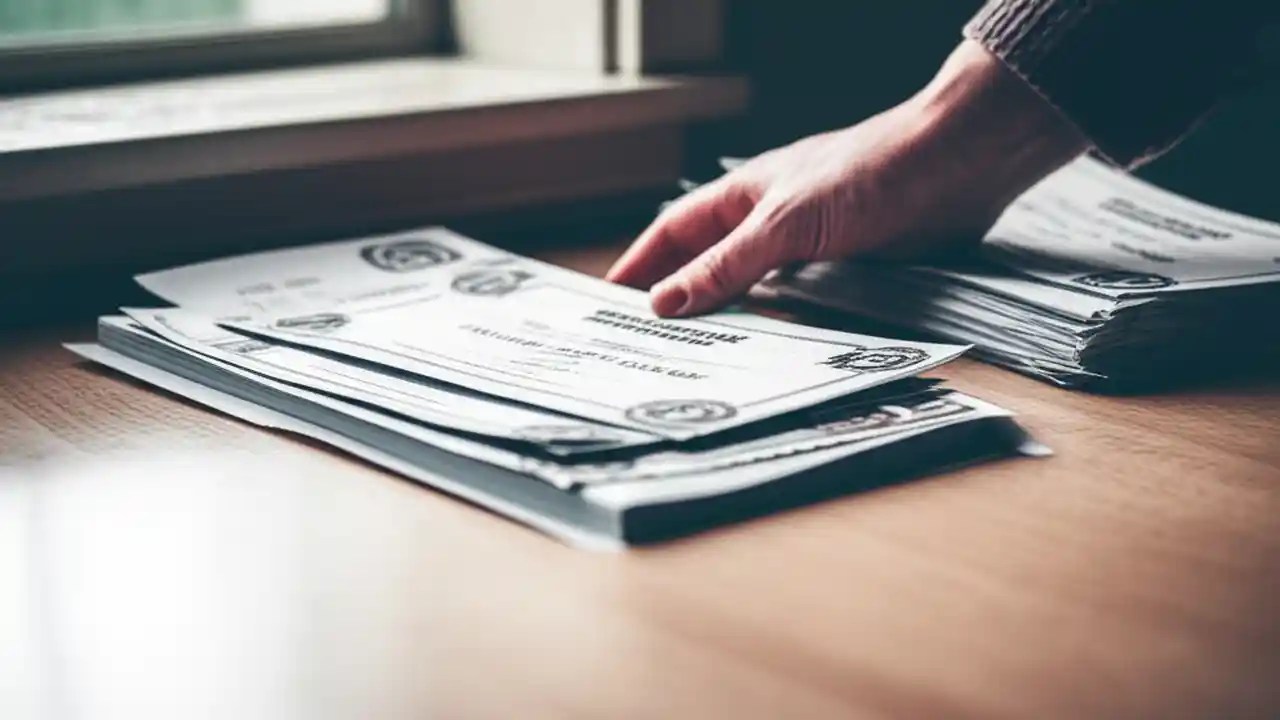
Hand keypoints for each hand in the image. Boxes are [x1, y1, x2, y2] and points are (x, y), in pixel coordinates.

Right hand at [607, 40, 1087, 316]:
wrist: (955, 166)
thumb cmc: (870, 171)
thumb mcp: (785, 223)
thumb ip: (727, 266)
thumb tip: (666, 303)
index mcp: (743, 196)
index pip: (675, 233)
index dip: (642, 266)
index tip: (612, 300)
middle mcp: (770, 222)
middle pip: (708, 267)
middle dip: (678, 302)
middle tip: (647, 346)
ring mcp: (807, 246)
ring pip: (752, 291)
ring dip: (729, 322)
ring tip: (699, 364)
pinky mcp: (845, 269)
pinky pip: (797, 307)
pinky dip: (777, 331)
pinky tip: (767, 356)